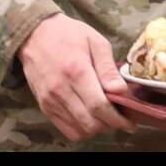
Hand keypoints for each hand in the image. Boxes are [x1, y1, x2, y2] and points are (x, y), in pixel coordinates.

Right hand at [17, 13, 135, 141]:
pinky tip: (90, 118)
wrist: (35, 35)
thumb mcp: (96, 42)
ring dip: (97, 129)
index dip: (117, 118)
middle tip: (122, 119)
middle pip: (90, 123)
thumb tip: (121, 90)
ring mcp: (50, 101)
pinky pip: (66, 130)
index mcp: (76, 71)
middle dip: (110, 125)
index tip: (130, 121)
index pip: (99, 106)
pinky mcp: (44, 107)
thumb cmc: (69, 34)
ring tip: (107, 118)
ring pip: (79, 131)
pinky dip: (81, 130)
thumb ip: (108, 68)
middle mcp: (60, 90)